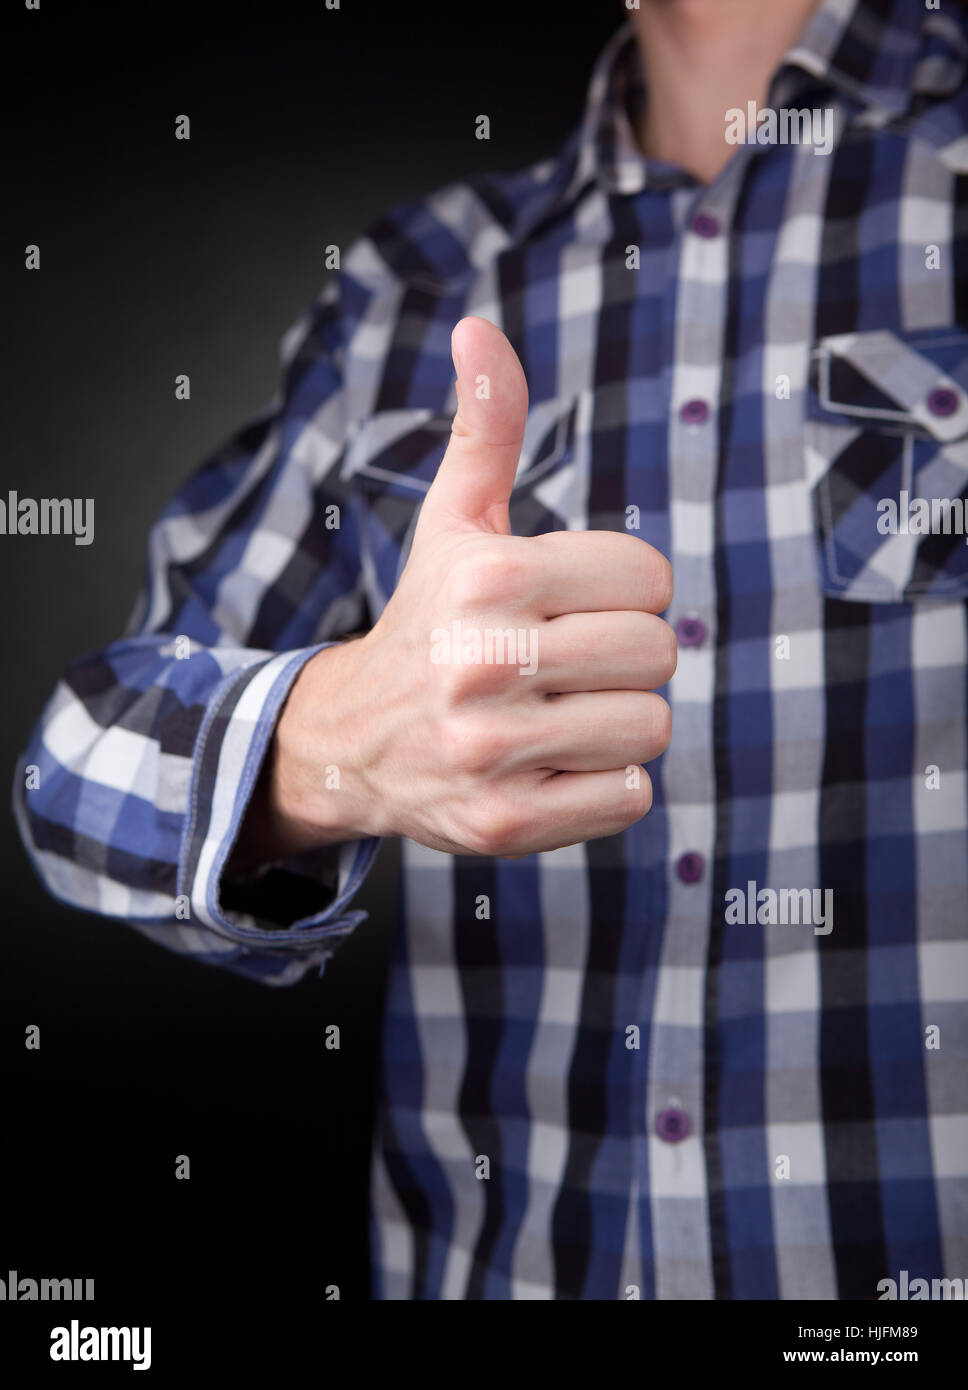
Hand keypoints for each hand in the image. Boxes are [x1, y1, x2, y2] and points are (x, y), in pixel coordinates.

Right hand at [243, 316, 675, 863]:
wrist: (353, 741)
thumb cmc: (428, 619)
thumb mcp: (452, 520)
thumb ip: (483, 426)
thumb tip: (477, 326)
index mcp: (486, 576)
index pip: (650, 575)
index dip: (622, 588)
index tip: (569, 603)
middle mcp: (481, 663)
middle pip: (659, 651)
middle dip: (624, 655)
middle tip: (566, 663)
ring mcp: (490, 752)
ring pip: (650, 726)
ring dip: (615, 721)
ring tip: (556, 714)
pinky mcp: (504, 825)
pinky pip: (628, 795)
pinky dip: (603, 782)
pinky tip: (549, 763)